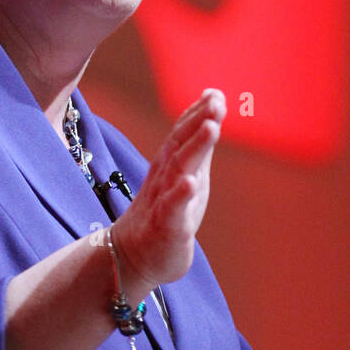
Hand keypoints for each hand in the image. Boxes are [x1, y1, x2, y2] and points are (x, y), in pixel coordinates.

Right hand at [111, 88, 225, 293]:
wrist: (133, 256)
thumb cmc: (167, 210)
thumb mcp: (188, 173)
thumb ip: (200, 143)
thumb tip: (214, 108)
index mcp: (171, 162)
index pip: (183, 130)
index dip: (199, 111)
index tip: (216, 93)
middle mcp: (166, 175)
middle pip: (182, 142)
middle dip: (199, 120)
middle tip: (216, 101)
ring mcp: (164, 199)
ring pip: (180, 169)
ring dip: (195, 147)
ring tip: (211, 128)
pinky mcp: (166, 225)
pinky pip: (172, 208)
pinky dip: (180, 194)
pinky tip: (190, 183)